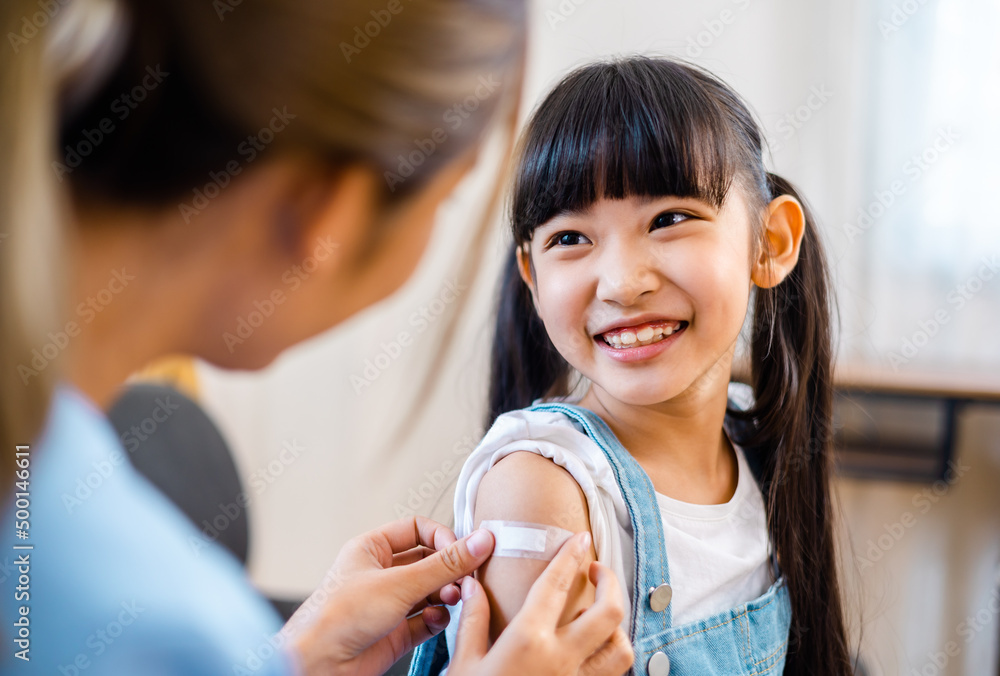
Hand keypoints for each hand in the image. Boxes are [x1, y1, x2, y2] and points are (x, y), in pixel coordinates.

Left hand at [287, 516, 494, 675]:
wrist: (320, 665)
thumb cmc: (338, 616)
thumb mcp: (399, 583)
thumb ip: (445, 564)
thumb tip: (480, 542)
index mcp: (371, 549)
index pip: (417, 529)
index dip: (442, 537)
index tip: (463, 550)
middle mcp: (380, 574)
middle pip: (428, 561)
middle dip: (448, 570)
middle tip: (466, 578)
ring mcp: (388, 604)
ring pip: (430, 592)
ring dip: (445, 594)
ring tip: (451, 598)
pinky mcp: (395, 632)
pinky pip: (426, 620)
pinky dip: (436, 620)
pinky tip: (434, 621)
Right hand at [448, 532, 633, 675]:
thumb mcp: (463, 665)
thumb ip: (473, 622)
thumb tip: (472, 587)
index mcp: (528, 641)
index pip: (557, 584)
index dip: (571, 555)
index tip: (580, 538)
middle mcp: (561, 660)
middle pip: (609, 612)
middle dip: (610, 582)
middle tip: (595, 570)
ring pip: (622, 648)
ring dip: (616, 625)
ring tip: (601, 613)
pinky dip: (613, 659)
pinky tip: (598, 652)